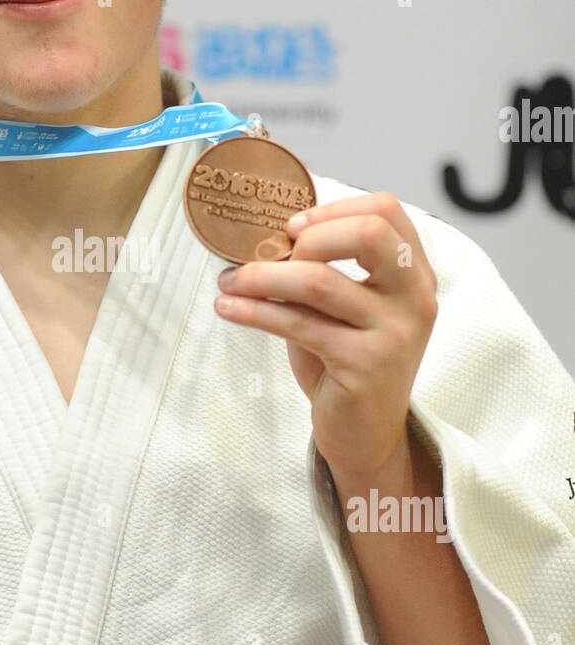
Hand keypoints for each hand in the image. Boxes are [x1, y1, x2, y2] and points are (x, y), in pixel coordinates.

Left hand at [214, 192, 437, 479]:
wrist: (366, 435)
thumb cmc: (347, 363)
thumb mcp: (345, 308)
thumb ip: (324, 270)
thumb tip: (265, 236)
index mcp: (416, 274)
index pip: (387, 211)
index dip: (334, 209)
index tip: (292, 227)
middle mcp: (415, 299)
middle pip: (368, 234)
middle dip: (309, 236)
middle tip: (268, 254)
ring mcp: (395, 332)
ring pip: (319, 281)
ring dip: (261, 275)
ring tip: (228, 281)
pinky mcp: (365, 364)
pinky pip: (298, 323)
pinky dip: (254, 310)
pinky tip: (228, 307)